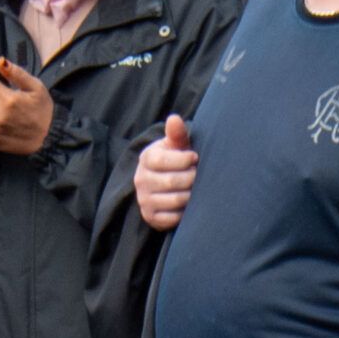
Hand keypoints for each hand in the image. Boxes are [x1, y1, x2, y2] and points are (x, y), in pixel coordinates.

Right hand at [136, 113, 198, 230]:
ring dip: (191, 195)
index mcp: (146, 158)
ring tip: (195, 189)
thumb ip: (176, 134)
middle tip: (198, 175)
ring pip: (176, 200)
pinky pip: (174, 218)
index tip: (194, 158)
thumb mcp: (175, 146)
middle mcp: (140, 179)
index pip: (165, 160)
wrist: (163, 186)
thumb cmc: (174, 162)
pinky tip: (189, 205)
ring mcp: (144, 200)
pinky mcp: (150, 217)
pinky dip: (185, 212)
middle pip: (173, 181)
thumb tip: (174, 119)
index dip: (185, 160)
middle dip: (191, 178)